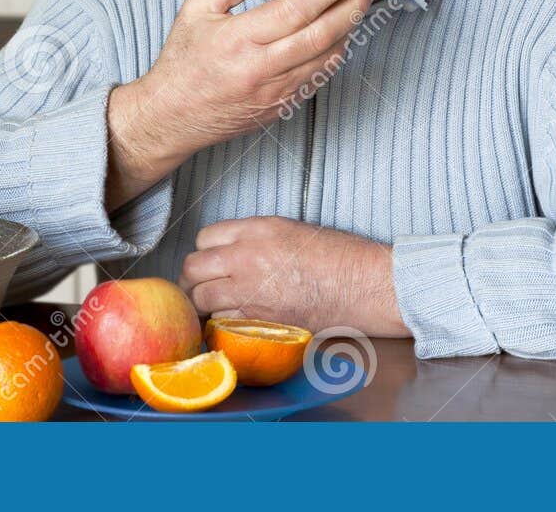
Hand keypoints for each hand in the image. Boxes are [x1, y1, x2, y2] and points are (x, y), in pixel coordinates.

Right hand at [105, 0, 378, 206]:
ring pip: (328, 58)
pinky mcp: (282, 108)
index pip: (297, 10)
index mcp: (239, 39)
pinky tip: (341, 33)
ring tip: (360, 4)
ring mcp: (275, 93)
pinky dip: (335, 53)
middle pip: (323, 35)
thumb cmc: (183, 58)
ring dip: (350, 29)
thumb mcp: (198, 8)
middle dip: (353, 7)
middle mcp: (261, 69)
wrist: (173, 116)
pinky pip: (319, 77)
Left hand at [177, 216, 408, 337]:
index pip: (204, 237)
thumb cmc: (338, 256)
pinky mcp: (259, 319)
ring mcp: (250, 290)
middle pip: (192, 268)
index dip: (206, 251)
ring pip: (201, 299)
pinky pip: (221, 323)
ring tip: (214, 308)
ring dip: (204, 304)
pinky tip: (232, 323)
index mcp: (256, 229)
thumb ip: (253, 238)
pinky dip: (221, 325)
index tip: (212, 262)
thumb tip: (228, 252)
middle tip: (200, 287)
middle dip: (193, 279)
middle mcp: (247, 256)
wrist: (363, 285)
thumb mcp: (290, 230)